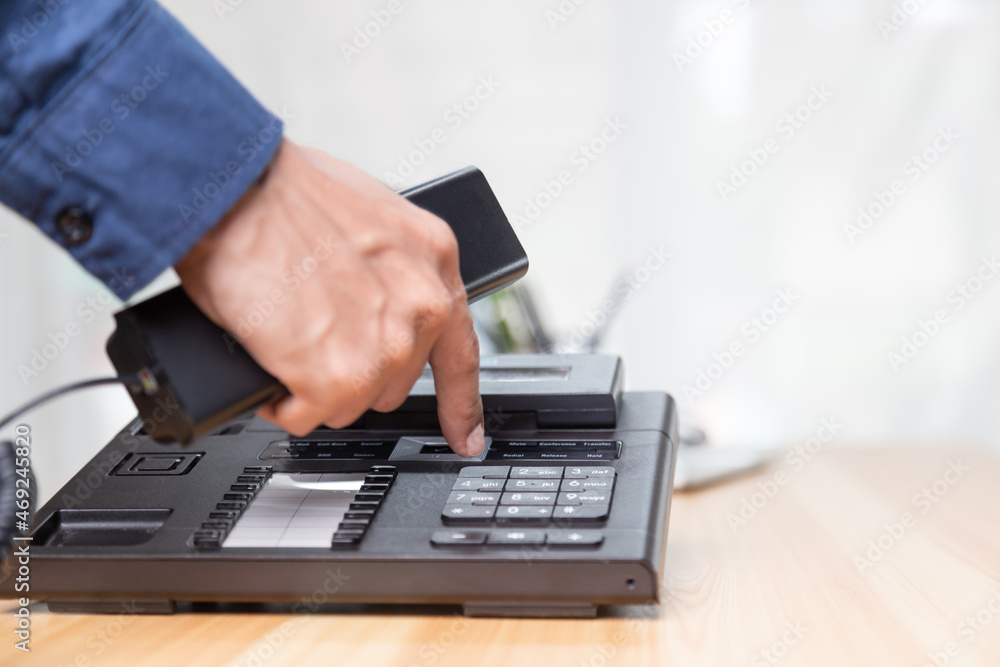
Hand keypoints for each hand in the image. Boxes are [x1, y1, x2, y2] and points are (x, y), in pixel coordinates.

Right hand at [174, 139, 484, 455]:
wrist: (235, 188)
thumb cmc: (281, 190)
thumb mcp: (369, 215)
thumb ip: (389, 267)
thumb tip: (373, 300)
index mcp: (434, 261)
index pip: (462, 352)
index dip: (461, 405)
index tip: (465, 438)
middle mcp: (421, 308)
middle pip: (393, 383)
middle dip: (354, 371)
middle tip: (314, 335)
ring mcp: (385, 348)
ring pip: (350, 403)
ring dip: (315, 386)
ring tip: (286, 336)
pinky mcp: (338, 379)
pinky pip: (305, 416)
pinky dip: (280, 401)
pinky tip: (269, 358)